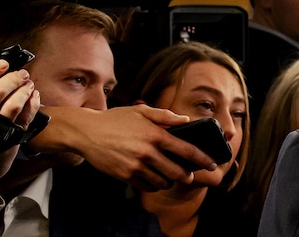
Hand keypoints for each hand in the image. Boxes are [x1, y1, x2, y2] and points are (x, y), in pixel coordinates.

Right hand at [27, 105, 216, 190]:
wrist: (87, 132)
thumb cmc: (116, 119)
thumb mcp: (141, 111)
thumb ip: (165, 116)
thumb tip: (186, 120)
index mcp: (155, 134)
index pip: (186, 149)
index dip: (202, 158)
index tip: (212, 163)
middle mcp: (147, 152)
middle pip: (177, 171)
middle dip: (187, 175)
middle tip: (190, 174)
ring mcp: (135, 166)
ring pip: (162, 181)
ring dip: (170, 180)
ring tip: (171, 176)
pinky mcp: (124, 176)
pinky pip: (146, 186)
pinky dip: (154, 185)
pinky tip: (155, 178)